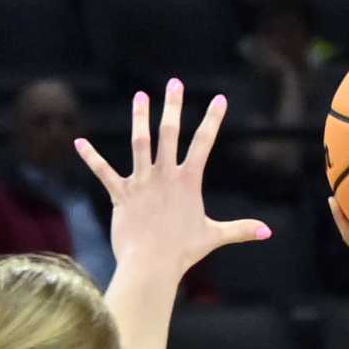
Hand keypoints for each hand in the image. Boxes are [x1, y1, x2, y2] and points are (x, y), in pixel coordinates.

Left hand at [74, 79, 270, 279]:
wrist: (152, 265)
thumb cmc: (183, 252)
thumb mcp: (214, 237)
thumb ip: (241, 230)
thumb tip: (269, 232)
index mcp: (187, 181)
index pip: (204, 144)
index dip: (212, 120)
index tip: (219, 99)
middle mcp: (164, 175)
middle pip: (169, 133)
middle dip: (173, 106)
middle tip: (175, 83)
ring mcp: (141, 183)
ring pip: (139, 143)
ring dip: (139, 118)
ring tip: (140, 96)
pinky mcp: (121, 194)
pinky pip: (103, 171)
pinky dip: (91, 157)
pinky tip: (79, 143)